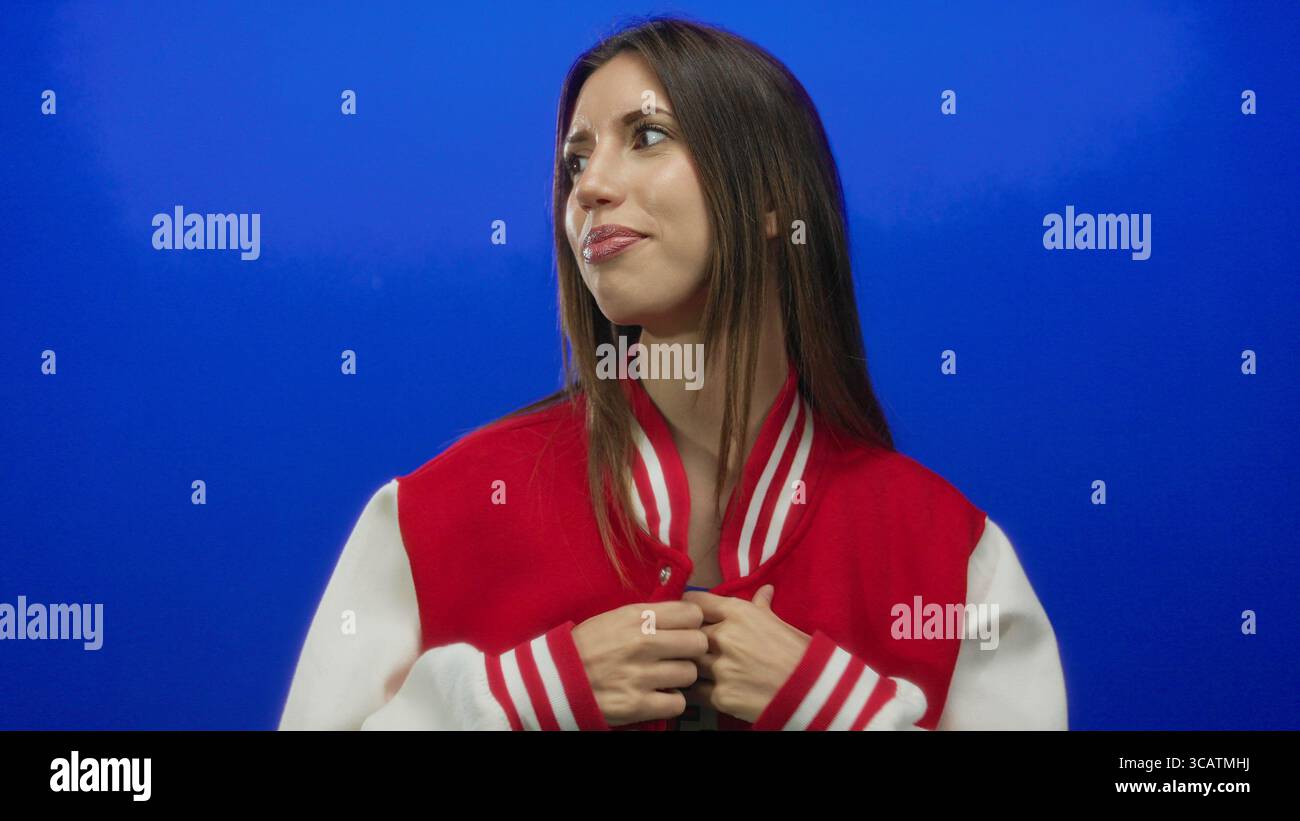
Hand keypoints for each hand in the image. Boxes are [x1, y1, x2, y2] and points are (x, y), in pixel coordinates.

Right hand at [571, 601, 707, 726]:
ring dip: (680, 678)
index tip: (684, 630)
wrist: (556, 680)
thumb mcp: (616, 618)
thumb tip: (685, 615)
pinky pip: (678, 703)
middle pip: (698, 643)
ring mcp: (641, 675)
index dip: (692, 623)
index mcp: (637, 617)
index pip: (693, 614)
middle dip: (691, 651)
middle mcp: (642, 642)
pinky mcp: (638, 705)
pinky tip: (658, 696)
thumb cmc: (587, 645)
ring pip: (690, 674)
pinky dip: (670, 702)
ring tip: (664, 677)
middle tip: (677, 656)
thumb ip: (650, 616)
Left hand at [680, 585, 810, 722]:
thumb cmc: (800, 653)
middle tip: (693, 647)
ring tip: (698, 669)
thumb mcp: (780, 623)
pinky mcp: (721, 696)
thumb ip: (762, 607)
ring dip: (692, 666)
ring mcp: (720, 668)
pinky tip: (706, 688)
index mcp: (737, 613)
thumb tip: (764, 590)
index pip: (694, 603)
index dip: (689, 610)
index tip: (689, 618)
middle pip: (687, 634)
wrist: (814, 691)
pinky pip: (696, 691)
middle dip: (689, 641)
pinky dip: (699, 690)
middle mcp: (724, 637)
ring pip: (689, 662)